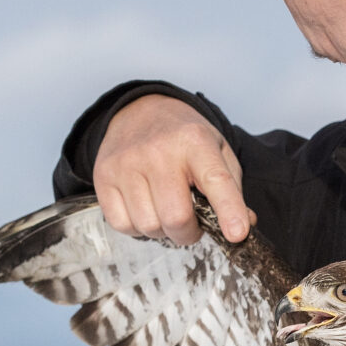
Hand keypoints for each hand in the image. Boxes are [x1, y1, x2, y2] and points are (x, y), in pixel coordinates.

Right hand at [91, 95, 253, 245]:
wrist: (140, 111)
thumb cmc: (183, 138)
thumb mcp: (217, 151)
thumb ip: (231, 189)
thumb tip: (241, 228)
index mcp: (195, 141)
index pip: (216, 180)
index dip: (229, 211)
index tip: (236, 234)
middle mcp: (159, 150)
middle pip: (176, 217)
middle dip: (189, 233)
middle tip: (192, 223)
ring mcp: (127, 163)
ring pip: (149, 226)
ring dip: (162, 231)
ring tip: (166, 210)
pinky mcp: (104, 176)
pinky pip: (122, 225)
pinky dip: (137, 228)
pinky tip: (144, 209)